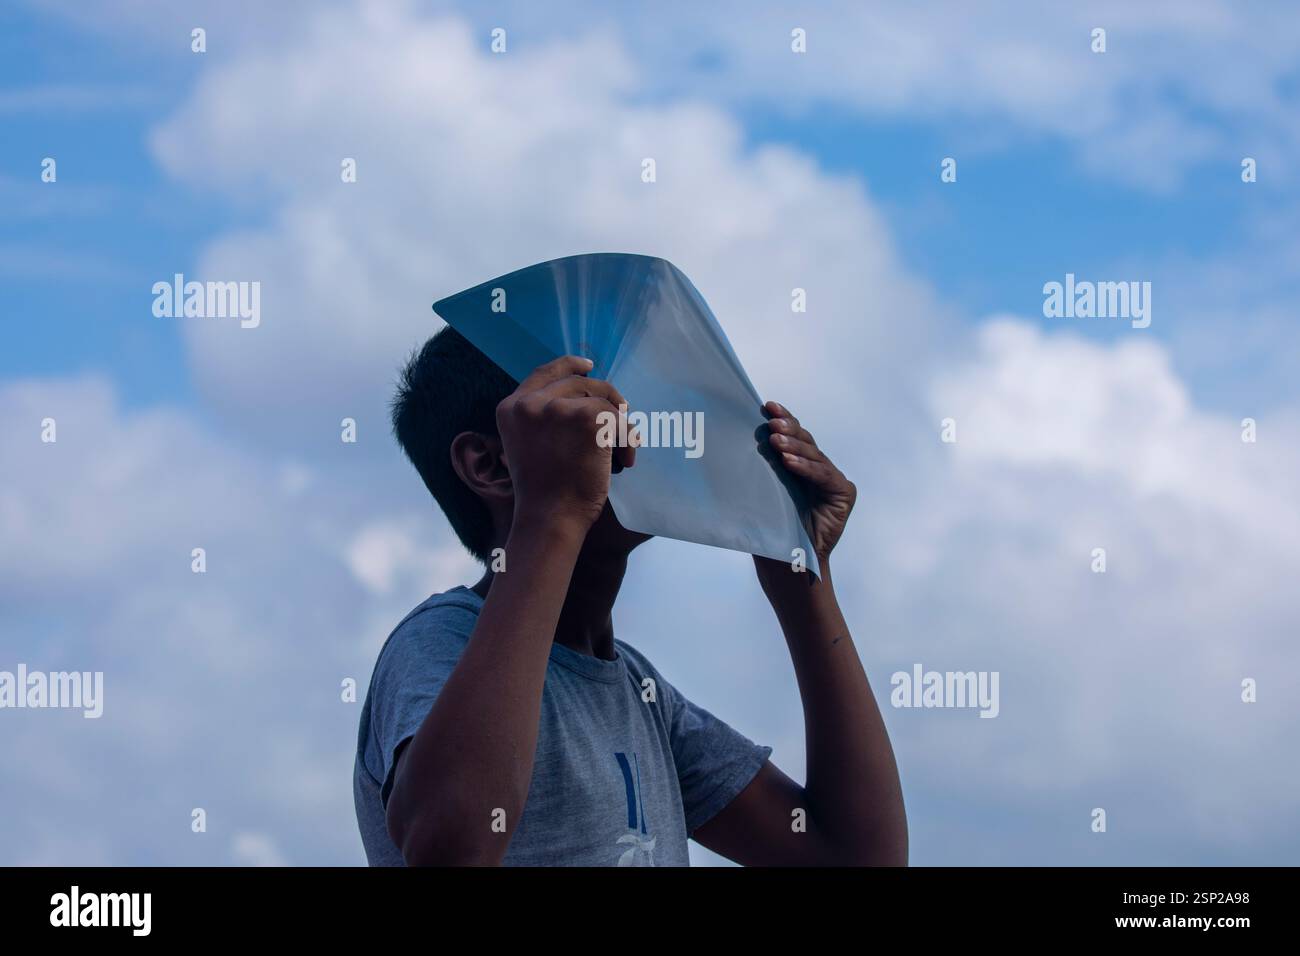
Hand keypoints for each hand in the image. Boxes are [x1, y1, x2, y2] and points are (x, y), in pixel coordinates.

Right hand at [495, 355, 636, 532]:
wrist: (550, 518)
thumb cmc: (544, 493)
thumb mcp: (528, 445)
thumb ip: (542, 419)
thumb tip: (582, 399)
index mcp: (511, 408)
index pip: (544, 373)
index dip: (569, 365)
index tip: (590, 366)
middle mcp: (530, 403)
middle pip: (579, 382)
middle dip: (606, 398)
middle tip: (623, 417)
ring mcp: (557, 408)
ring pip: (602, 400)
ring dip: (619, 424)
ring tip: (623, 451)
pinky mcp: (586, 418)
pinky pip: (618, 419)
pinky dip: (628, 439)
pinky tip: (625, 461)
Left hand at [761, 401, 855, 568]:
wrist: (786, 567)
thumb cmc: (768, 530)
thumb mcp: (759, 492)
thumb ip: (757, 467)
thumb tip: (729, 436)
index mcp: (797, 465)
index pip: (792, 436)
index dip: (782, 418)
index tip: (766, 405)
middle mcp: (817, 468)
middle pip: (804, 440)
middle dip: (788, 428)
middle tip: (771, 420)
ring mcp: (833, 480)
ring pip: (814, 455)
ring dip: (794, 446)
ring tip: (776, 441)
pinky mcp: (844, 493)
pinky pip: (824, 475)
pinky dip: (807, 468)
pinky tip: (789, 461)